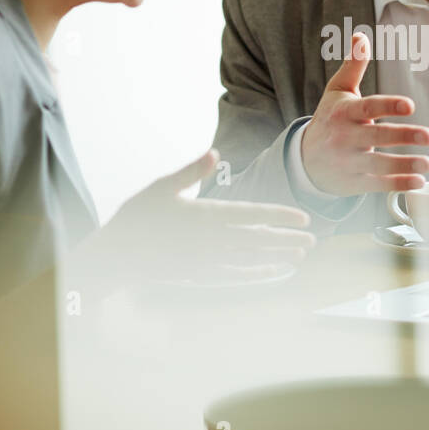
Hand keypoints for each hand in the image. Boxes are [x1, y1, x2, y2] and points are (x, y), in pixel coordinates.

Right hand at [100, 148, 314, 280]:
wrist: (115, 257)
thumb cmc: (137, 217)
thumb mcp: (162, 187)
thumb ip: (191, 172)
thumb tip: (215, 153)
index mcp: (205, 215)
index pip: (252, 214)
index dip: (280, 216)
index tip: (303, 217)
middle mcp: (211, 241)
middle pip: (259, 240)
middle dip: (287, 239)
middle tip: (313, 239)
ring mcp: (207, 261)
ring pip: (251, 260)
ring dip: (278, 258)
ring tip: (300, 255)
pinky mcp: (200, 275)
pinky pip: (236, 276)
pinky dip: (258, 275)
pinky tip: (273, 273)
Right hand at [300, 33, 428, 196]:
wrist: (304, 159)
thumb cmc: (329, 119)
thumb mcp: (337, 91)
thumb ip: (353, 66)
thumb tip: (362, 36)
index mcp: (344, 112)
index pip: (368, 108)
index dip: (389, 106)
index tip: (410, 106)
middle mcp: (345, 137)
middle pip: (376, 137)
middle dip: (403, 136)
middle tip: (428, 136)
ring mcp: (349, 162)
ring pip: (378, 164)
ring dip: (404, 165)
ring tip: (428, 162)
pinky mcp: (354, 182)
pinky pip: (378, 184)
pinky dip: (398, 184)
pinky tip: (419, 181)